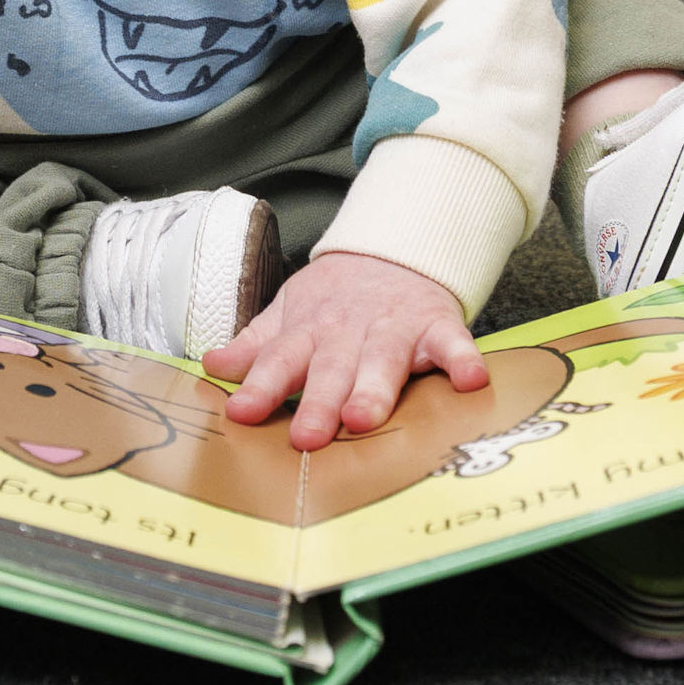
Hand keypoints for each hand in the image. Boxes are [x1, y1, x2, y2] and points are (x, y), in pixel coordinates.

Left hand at [201, 250, 486, 449]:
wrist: (393, 248)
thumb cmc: (337, 297)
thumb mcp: (289, 312)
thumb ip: (255, 345)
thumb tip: (212, 367)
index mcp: (310, 331)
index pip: (279, 360)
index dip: (260, 386)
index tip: (243, 413)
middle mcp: (350, 332)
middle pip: (331, 369)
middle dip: (319, 402)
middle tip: (307, 436)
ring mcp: (395, 328)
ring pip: (384, 361)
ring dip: (375, 388)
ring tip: (364, 418)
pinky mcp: (437, 326)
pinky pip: (454, 344)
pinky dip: (462, 360)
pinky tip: (471, 381)